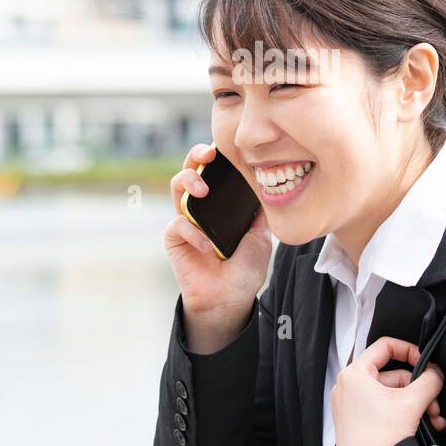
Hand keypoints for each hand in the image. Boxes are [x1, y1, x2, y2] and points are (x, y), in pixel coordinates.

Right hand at [164, 142, 272, 347]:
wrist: (230, 299)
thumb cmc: (245, 268)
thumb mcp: (261, 236)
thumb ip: (260, 212)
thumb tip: (270, 185)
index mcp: (221, 203)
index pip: (216, 172)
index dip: (217, 155)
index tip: (227, 146)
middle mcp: (201, 206)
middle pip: (191, 169)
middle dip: (196, 156)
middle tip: (208, 155)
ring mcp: (186, 220)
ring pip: (177, 186)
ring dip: (189, 182)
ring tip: (203, 191)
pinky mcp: (174, 238)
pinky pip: (178, 224)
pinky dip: (194, 233)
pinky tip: (209, 247)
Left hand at [331, 336, 445, 445]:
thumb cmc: (377, 442)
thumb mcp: (412, 403)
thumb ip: (429, 380)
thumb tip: (436, 372)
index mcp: (354, 374)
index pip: (385, 346)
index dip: (409, 350)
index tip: (425, 362)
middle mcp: (349, 388)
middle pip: (393, 374)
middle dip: (420, 389)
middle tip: (434, 401)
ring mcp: (352, 406)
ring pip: (392, 394)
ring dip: (417, 404)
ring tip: (433, 419)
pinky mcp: (358, 423)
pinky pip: (385, 409)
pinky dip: (405, 414)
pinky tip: (424, 426)